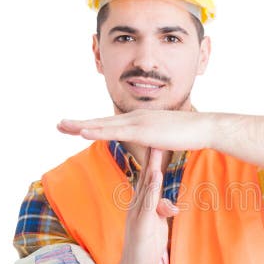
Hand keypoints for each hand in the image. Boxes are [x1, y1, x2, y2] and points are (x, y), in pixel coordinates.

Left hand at [57, 109, 217, 150]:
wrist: (203, 128)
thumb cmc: (190, 134)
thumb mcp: (167, 138)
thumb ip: (156, 141)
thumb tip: (154, 146)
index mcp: (140, 120)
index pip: (111, 123)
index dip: (93, 125)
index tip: (76, 127)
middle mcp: (135, 118)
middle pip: (102, 122)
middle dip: (80, 124)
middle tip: (60, 125)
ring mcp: (138, 123)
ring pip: (103, 125)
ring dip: (81, 126)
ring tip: (63, 127)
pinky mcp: (142, 131)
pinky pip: (115, 133)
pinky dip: (97, 132)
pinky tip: (82, 133)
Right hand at [118, 147, 179, 263]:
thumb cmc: (147, 245)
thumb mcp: (157, 223)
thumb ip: (162, 210)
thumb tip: (169, 204)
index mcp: (141, 201)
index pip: (148, 175)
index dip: (153, 157)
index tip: (159, 138)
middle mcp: (137, 202)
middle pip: (145, 174)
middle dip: (151, 153)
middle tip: (155, 131)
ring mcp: (137, 212)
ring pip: (145, 185)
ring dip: (151, 165)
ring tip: (156, 146)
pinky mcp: (141, 223)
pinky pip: (147, 202)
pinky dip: (152, 188)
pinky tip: (156, 175)